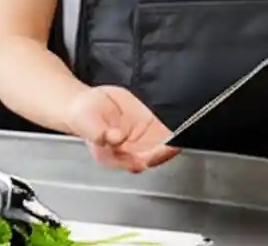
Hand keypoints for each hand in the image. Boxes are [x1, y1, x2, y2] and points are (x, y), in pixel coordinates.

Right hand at [65, 86, 180, 172]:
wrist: (86, 103)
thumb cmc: (83, 117)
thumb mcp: (86, 122)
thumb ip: (98, 131)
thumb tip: (114, 138)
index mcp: (115, 157)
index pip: (138, 162)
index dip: (151, 157)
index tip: (160, 149)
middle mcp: (131, 151)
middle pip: (155, 156)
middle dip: (167, 150)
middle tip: (175, 141)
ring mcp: (142, 139)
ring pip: (163, 145)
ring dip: (174, 140)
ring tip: (183, 132)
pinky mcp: (149, 126)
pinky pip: (165, 131)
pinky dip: (174, 130)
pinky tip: (182, 125)